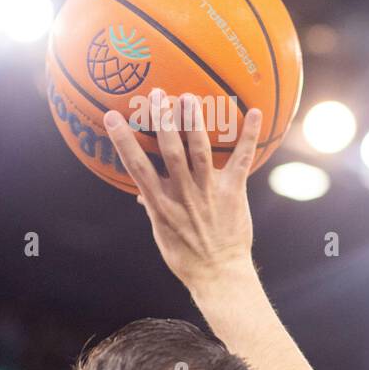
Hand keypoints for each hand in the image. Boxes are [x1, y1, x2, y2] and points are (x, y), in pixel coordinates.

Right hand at [104, 90, 261, 292]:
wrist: (219, 274)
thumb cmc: (186, 257)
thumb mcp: (161, 234)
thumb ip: (153, 208)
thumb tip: (142, 193)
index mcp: (160, 203)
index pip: (136, 167)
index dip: (123, 141)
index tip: (112, 117)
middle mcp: (183, 193)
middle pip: (170, 151)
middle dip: (162, 120)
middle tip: (157, 95)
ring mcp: (209, 191)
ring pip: (200, 150)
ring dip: (195, 121)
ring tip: (189, 97)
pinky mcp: (234, 192)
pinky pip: (242, 159)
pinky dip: (250, 136)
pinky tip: (256, 113)